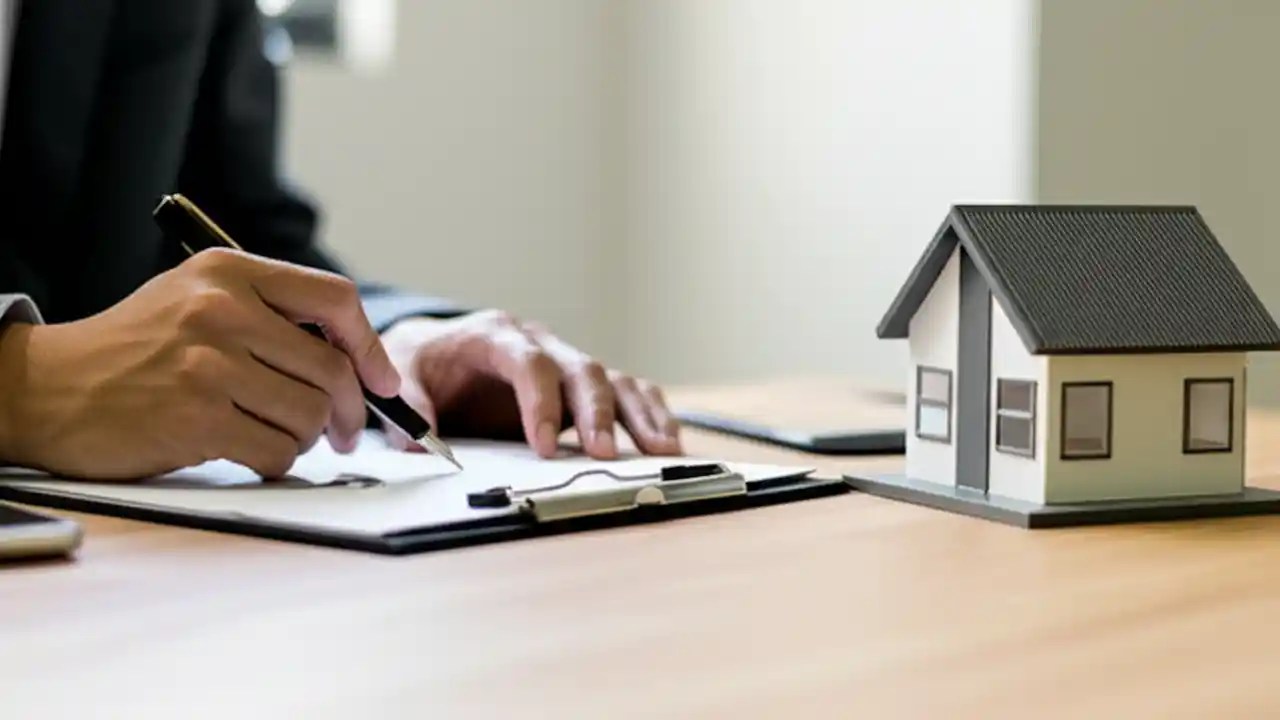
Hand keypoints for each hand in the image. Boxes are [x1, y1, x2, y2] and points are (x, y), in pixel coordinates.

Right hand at [0, 249, 397, 478]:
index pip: (336, 300)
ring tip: (280, 437)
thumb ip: (271, 317)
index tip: (383, 383)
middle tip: (344, 432)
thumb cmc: (134, 351)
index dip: (371, 348)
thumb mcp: (196, 301)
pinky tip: (252, 453)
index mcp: (229, 272)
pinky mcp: (195, 417)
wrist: (45, 388)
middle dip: (351, 411)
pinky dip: (277, 462)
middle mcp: (221, 309)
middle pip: (332, 368)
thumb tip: (360, 366)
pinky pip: (277, 451)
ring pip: (310, 415)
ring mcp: (208, 363)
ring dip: (308, 439)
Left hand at [379, 310, 681, 458]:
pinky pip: (626, 392)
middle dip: (595, 413)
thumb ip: (411, 407)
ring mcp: (566, 363)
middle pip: (581, 369)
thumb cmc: (424, 364)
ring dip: (637, 414)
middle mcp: (540, 344)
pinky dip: (648, 412)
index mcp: (495, 336)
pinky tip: (664, 440)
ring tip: (659, 449)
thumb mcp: (403, 376)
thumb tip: (420, 444)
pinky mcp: (581, 387)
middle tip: (603, 455)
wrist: (436, 351)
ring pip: (613, 379)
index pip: (528, 362)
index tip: (543, 446)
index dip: (540, 401)